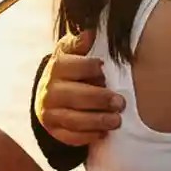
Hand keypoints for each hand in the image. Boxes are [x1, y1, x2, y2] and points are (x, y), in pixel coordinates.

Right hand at [34, 30, 124, 146]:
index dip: (94, 69)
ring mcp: (49, 112)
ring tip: (116, 121)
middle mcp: (49, 90)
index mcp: (57, 67)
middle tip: (121, 103)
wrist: (50, 93)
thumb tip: (91, 33)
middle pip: (76, 96)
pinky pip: (70, 137)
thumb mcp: (73, 52)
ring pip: (74, 120)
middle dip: (100, 100)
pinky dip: (87, 137)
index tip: (107, 71)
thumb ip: (81, 43)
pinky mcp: (54, 130)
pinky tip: (103, 134)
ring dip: (97, 121)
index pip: (76, 67)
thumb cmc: (71, 69)